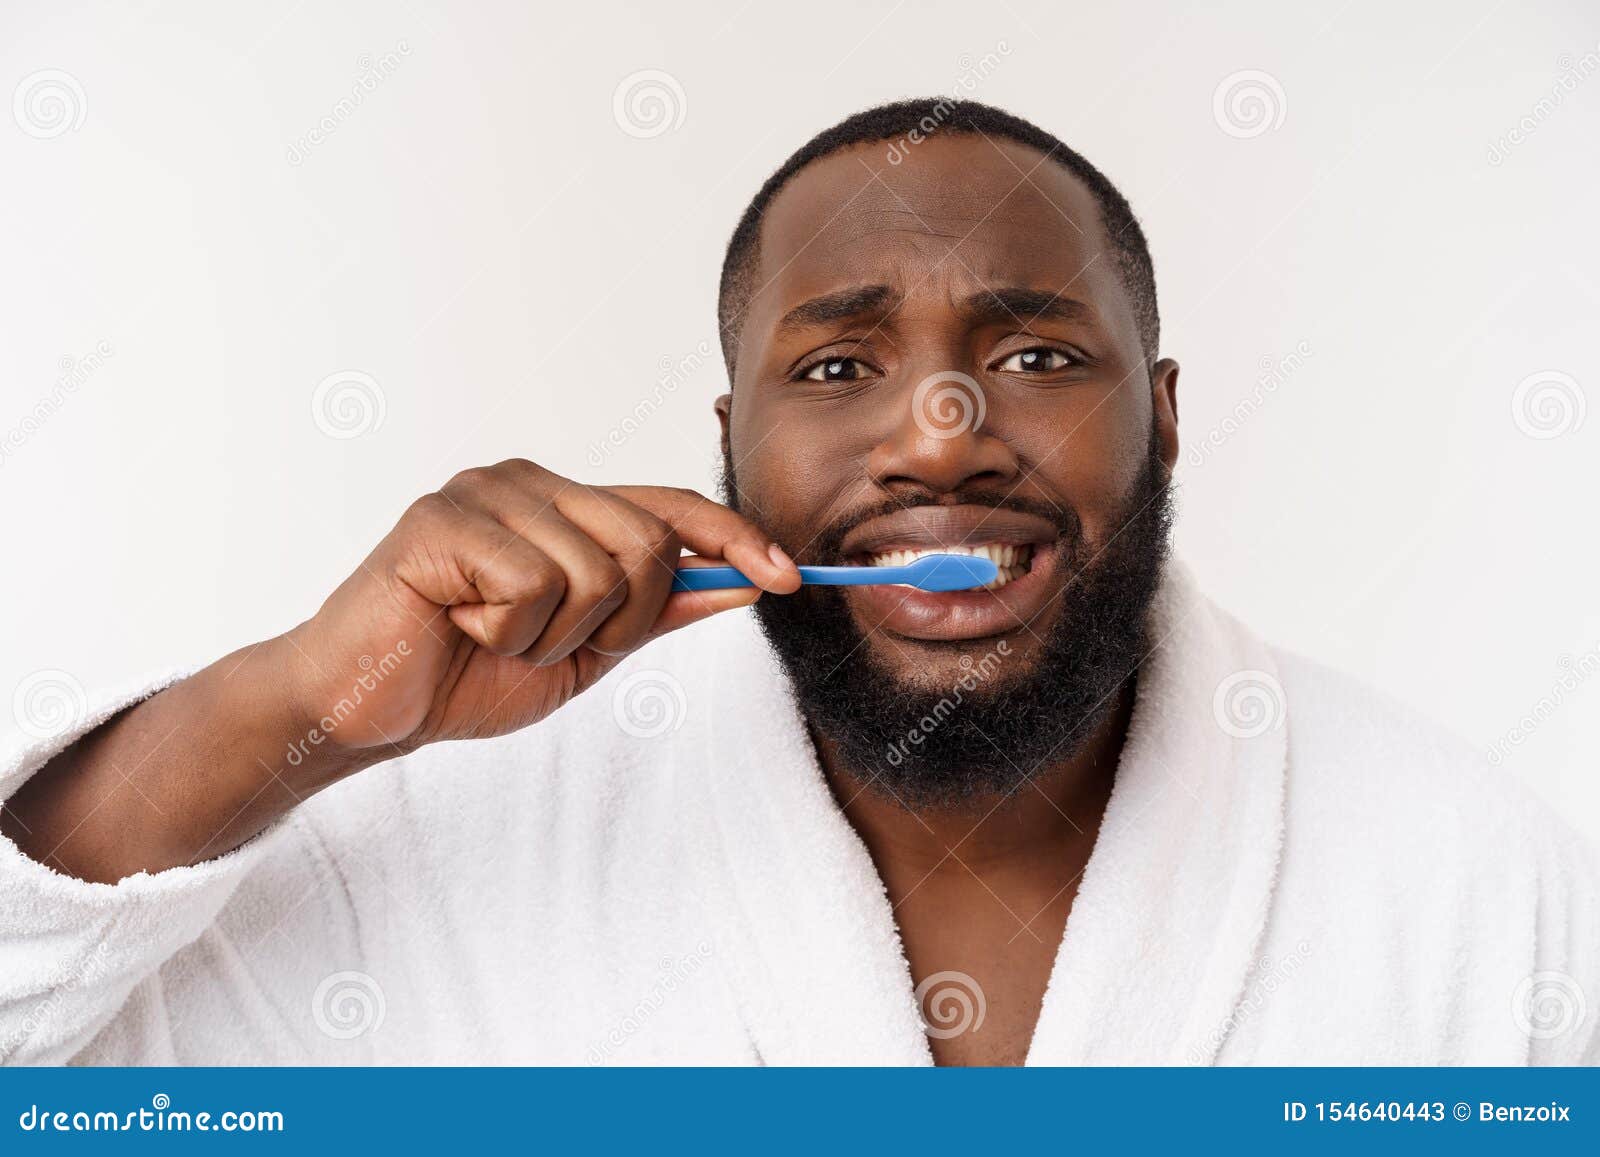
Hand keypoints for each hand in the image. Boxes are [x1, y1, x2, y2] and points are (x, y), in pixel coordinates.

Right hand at [283, 459, 799, 752]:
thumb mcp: (585, 650)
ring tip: (490, 633)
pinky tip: (459, 625)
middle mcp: (530, 483)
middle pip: (646, 546)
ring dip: (551, 636)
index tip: (788, 576)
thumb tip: (742, 586)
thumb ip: (657, 612)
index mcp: (567, 506)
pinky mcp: (442, 518)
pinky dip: (505, 632)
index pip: (670, 507)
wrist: (370, 707)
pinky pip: (532, 585)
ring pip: (594, 571)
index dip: (734, 538)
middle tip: (546, 642)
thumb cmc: (468, 671)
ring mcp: (485, 492)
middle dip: (615, 623)